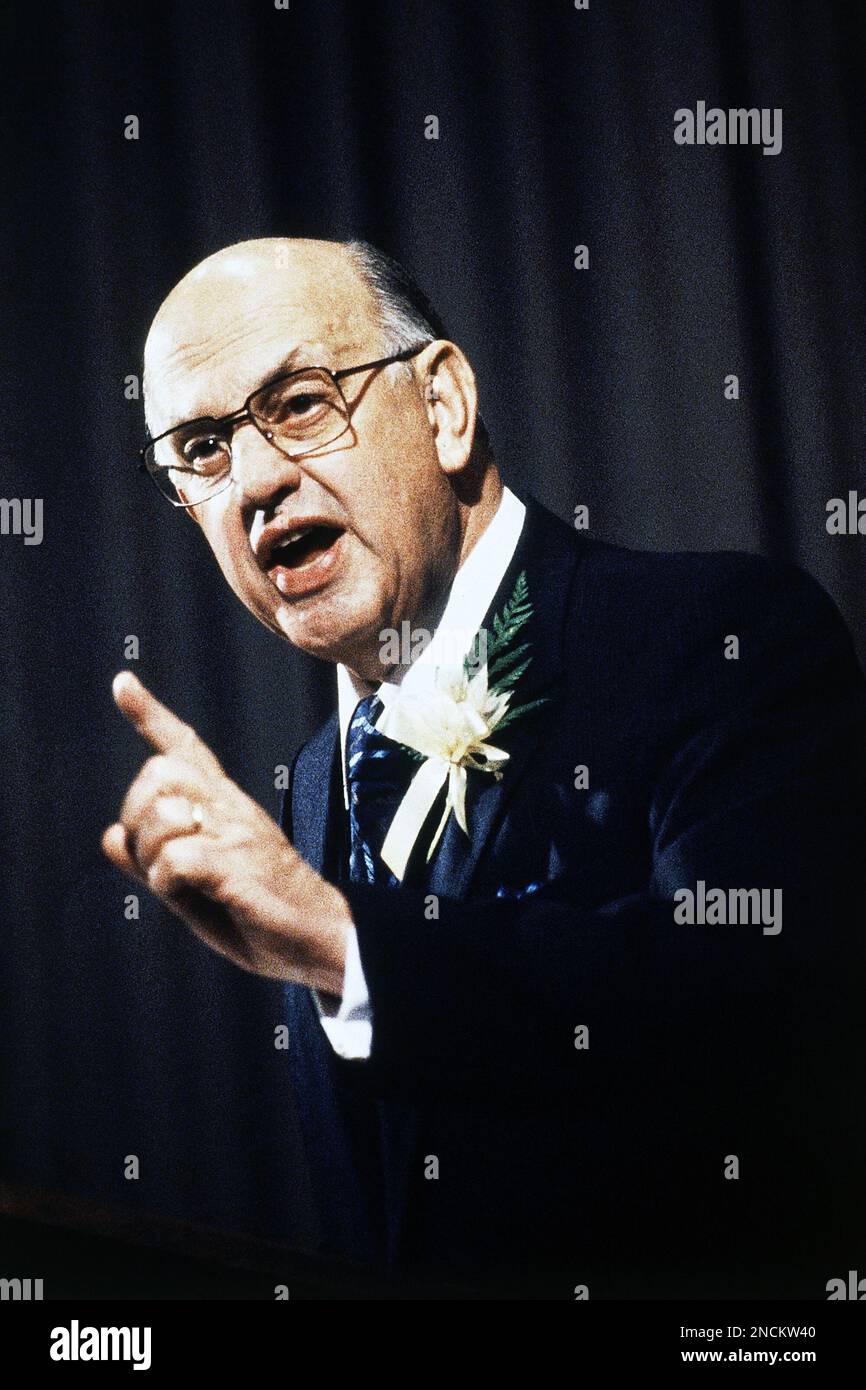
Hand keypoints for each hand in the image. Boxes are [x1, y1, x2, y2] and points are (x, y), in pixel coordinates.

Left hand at [102, 672, 349, 992]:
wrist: (320, 941)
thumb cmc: (259, 915)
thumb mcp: (197, 887)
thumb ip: (154, 860)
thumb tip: (109, 836)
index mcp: (225, 807)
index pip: (185, 748)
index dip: (150, 716)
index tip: (122, 683)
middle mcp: (232, 809)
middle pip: (160, 773)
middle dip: (138, 815)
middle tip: (153, 857)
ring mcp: (238, 833)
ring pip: (164, 813)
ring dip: (152, 855)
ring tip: (179, 883)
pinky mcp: (239, 865)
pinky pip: (175, 859)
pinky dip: (166, 882)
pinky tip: (191, 894)